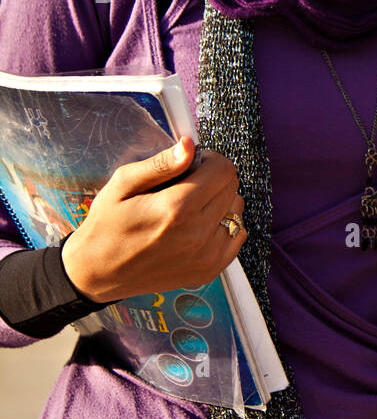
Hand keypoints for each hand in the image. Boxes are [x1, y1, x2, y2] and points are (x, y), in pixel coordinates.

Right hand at [60, 136, 246, 301]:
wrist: (98, 272)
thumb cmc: (107, 225)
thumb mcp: (123, 184)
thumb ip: (161, 164)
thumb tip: (189, 145)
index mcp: (176, 208)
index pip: (223, 170)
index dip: (209, 160)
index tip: (192, 164)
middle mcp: (196, 233)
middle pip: (232, 188)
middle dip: (214, 178)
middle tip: (187, 185)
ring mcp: (206, 256)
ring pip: (237, 211)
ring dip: (221, 202)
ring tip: (192, 207)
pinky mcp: (209, 270)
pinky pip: (237, 236)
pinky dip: (224, 226)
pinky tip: (199, 226)